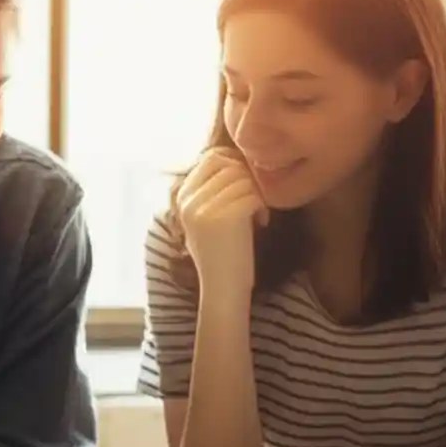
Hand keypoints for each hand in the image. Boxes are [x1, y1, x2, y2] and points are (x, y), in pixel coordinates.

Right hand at [175, 148, 268, 291]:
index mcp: (183, 197)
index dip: (236, 164)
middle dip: (249, 179)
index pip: (211, 158)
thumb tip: (232, 157)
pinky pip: (253, 195)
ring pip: (244, 179)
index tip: (246, 184)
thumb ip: (211, 189)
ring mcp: (203, 209)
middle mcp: (189, 200)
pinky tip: (262, 222)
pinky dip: (263, 207)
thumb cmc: (222, 253)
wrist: (223, 289)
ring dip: (257, 194)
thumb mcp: (207, 217)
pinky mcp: (223, 219)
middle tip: (255, 201)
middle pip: (229, 165)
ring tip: (258, 214)